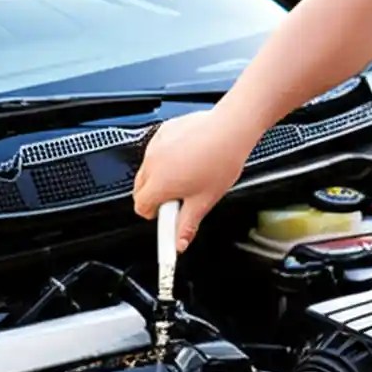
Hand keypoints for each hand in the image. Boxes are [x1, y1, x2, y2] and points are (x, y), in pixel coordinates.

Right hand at [132, 108, 260, 251]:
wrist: (230, 128)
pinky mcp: (162, 131)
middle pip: (140, 189)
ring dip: (161, 176)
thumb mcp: (204, 200)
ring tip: (190, 174)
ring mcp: (155, 145)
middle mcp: (152, 163)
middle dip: (156, 197)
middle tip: (181, 197)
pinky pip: (156, 151)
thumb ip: (187, 225)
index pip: (141, 207)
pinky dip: (167, 157)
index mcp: (159, 183)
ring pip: (148, 169)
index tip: (167, 218)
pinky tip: (189, 157)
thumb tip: (179, 242)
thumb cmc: (220, 160)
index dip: (155, 215)